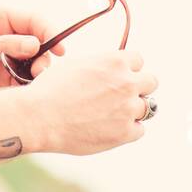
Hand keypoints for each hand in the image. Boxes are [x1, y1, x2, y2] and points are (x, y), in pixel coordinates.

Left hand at [0, 7, 68, 96]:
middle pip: (38, 42)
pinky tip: (28, 93)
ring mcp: (5, 58)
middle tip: (41, 72)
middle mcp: (4, 36)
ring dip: (38, 72)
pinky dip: (29, 86)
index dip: (50, 32)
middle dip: (45, 56)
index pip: (32, 20)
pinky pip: (24, 80)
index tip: (59, 49)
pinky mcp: (2, 78)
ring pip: (34, 63)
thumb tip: (35, 44)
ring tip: (34, 82)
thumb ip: (3, 46)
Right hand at [22, 49, 156, 155]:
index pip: (139, 59)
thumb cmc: (51, 90)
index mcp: (115, 61)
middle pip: (151, 82)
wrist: (40, 116)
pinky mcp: (125, 132)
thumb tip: (111, 70)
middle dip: (138, 87)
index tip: (118, 76)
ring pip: (148, 107)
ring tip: (112, 114)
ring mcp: (128, 108)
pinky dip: (128, 130)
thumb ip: (100, 66)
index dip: (128, 68)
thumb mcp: (77, 65)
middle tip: (121, 96)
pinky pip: (139, 129)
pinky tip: (109, 128)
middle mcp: (126, 83)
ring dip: (133, 110)